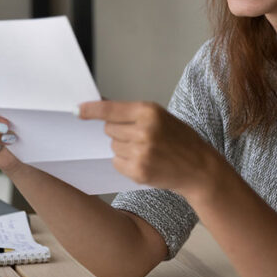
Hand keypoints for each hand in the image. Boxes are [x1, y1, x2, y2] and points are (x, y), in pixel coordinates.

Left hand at [79, 101, 222, 196]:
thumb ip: (132, 112)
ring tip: (147, 150)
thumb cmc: (180, 140)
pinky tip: (145, 162)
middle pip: (108, 129)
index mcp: (149, 111)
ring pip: (113, 146)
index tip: (76, 110)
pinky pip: (116, 162)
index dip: (91, 110)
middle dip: (119, 132)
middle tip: (141, 136)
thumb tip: (101, 106)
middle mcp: (144, 130)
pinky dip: (126, 163)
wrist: (200, 168)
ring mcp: (140, 152)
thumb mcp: (161, 117)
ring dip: (123, 148)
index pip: (110, 109)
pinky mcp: (138, 171)